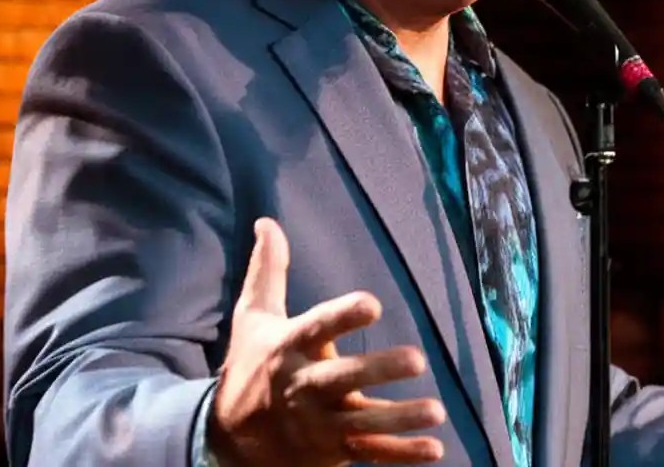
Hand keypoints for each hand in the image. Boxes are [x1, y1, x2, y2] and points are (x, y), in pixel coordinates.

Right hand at [208, 218, 446, 465]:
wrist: (227, 436)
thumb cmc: (250, 365)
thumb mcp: (253, 317)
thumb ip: (268, 270)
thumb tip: (268, 220)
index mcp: (289, 347)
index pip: (316, 327)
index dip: (343, 316)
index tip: (372, 303)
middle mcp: (303, 386)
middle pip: (340, 378)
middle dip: (377, 371)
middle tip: (417, 359)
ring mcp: (319, 423)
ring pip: (362, 422)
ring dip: (399, 418)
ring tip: (436, 410)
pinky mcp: (332, 450)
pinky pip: (370, 453)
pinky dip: (401, 454)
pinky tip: (434, 448)